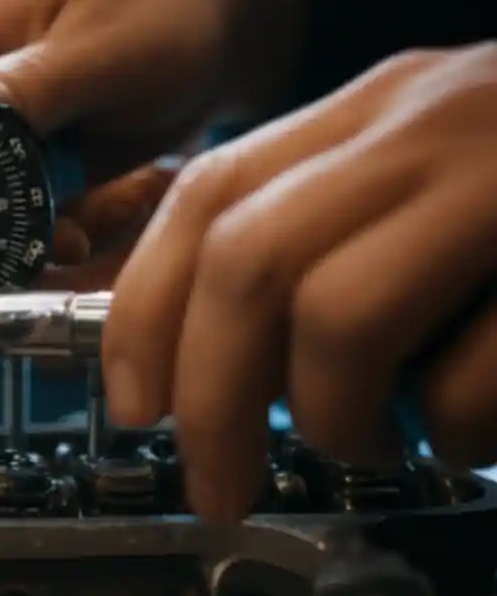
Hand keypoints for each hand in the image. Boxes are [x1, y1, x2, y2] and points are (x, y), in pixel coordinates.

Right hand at [0, 0, 305, 272]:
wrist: (226, 35)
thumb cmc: (171, 12)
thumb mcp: (105, 47)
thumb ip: (32, 85)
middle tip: (58, 236)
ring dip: (34, 226)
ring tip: (92, 226)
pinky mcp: (25, 160)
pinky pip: (19, 213)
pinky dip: (60, 227)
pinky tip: (102, 216)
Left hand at [105, 43, 496, 521]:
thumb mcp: (415, 199)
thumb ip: (323, 248)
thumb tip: (214, 363)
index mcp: (370, 115)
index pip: (205, 197)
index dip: (144, 310)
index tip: (132, 403)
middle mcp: (426, 126)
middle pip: (246, 260)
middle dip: (208, 397)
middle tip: (214, 480)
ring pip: (339, 311)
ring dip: (327, 416)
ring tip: (359, 448)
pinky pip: (471, 369)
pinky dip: (452, 427)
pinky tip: (466, 431)